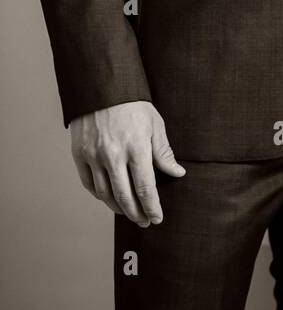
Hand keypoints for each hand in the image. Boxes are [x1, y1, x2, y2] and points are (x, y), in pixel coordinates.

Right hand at [70, 101, 185, 226]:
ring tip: (129, 213)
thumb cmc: (133, 105)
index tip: (157, 218)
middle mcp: (113, 156)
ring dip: (118, 208)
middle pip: (125, 197)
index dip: (152, 207)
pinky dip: (100, 195)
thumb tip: (177, 173)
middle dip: (137, 214)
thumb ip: (164, 152)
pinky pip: (89, 184)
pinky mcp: (79, 154)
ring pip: (105, 194)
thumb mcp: (155, 124)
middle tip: (145, 222)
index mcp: (136, 148)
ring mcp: (94, 156)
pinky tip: (109, 198)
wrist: (101, 88)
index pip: (145, 188)